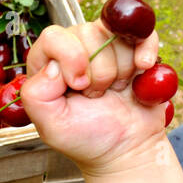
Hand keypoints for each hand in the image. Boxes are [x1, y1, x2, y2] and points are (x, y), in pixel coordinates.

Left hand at [20, 19, 166, 175]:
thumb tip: (53, 65)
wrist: (127, 150)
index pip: (55, 37)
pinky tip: (142, 69)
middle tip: (98, 95)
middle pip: (88, 33)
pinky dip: (146, 50)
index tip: (80, 85)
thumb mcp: (51, 126)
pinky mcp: (134, 49)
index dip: (72, 58)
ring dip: (121, 68)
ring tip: (115, 90)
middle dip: (99, 70)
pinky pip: (143, 32)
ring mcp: (107, 46)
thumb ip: (37, 94)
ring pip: (116, 33)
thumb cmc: (88, 139)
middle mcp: (75, 49)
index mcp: (48, 64)